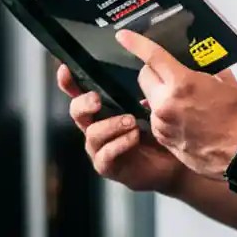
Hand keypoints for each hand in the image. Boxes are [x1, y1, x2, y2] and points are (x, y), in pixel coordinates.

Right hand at [61, 64, 186, 193]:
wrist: (171, 164)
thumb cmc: (159, 133)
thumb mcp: (153, 108)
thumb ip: (145, 93)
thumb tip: (145, 75)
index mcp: (104, 110)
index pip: (81, 93)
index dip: (69, 83)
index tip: (65, 70)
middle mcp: (96, 127)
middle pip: (77, 112)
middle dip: (84, 103)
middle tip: (97, 99)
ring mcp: (99, 148)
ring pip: (92, 133)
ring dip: (111, 124)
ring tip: (132, 121)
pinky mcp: (107, 166)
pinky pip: (105, 154)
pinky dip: (120, 143)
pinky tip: (134, 137)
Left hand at [116, 29, 236, 180]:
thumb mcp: (229, 85)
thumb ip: (209, 70)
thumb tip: (201, 63)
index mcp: (183, 84)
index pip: (153, 57)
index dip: (136, 43)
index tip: (123, 36)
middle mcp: (166, 103)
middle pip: (144, 77)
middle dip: (153, 71)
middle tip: (170, 74)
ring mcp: (162, 124)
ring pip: (150, 100)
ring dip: (161, 96)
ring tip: (186, 104)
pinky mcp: (163, 140)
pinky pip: (157, 120)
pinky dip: (166, 116)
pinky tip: (186, 121)